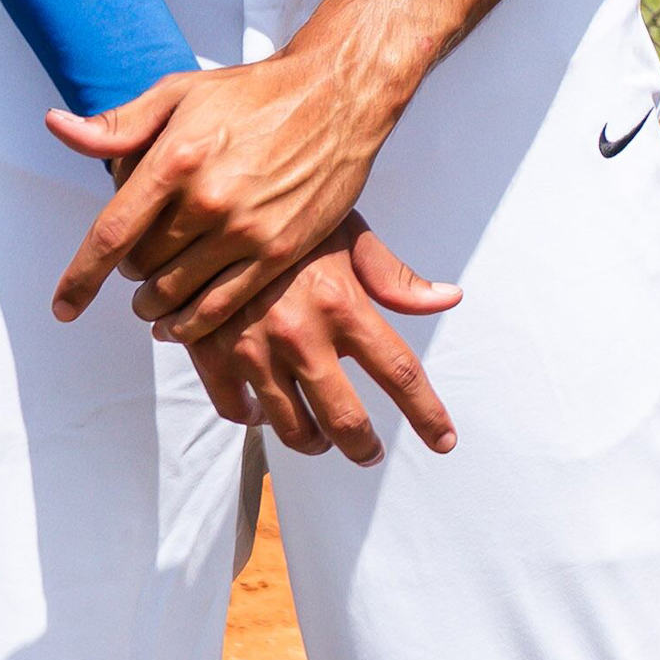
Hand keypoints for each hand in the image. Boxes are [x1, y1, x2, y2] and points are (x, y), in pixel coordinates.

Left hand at [46, 47, 403, 340]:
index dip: (80, 277)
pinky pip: (221, 305)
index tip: (64, 306)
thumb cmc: (256, 92)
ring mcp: (247, 229)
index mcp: (177, 158)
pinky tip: (180, 323)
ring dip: (154, 305)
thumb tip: (58, 128)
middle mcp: (209, 199)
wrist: (339, 94)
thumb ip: (119, 124)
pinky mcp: (280, 249)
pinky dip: (193, 323)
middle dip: (129, 274)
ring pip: (176, 292)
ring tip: (152, 300)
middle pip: (142, 267)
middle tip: (136, 267)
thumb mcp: (180, 93)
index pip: (111, 234)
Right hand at [178, 215, 464, 464]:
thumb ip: (395, 278)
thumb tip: (450, 298)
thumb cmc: (290, 217)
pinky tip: (266, 410)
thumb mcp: (349, 235)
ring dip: (312, 440)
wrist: (211, 206)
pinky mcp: (209, 354)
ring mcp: (253, 349)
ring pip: (290, 427)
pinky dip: (255, 417)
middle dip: (363, 446)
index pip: (400, 374)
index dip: (427, 414)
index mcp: (344, 305)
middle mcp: (301, 335)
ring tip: (322, 438)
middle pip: (344, 419)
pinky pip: (236, 410)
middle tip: (371, 453)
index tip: (444, 441)